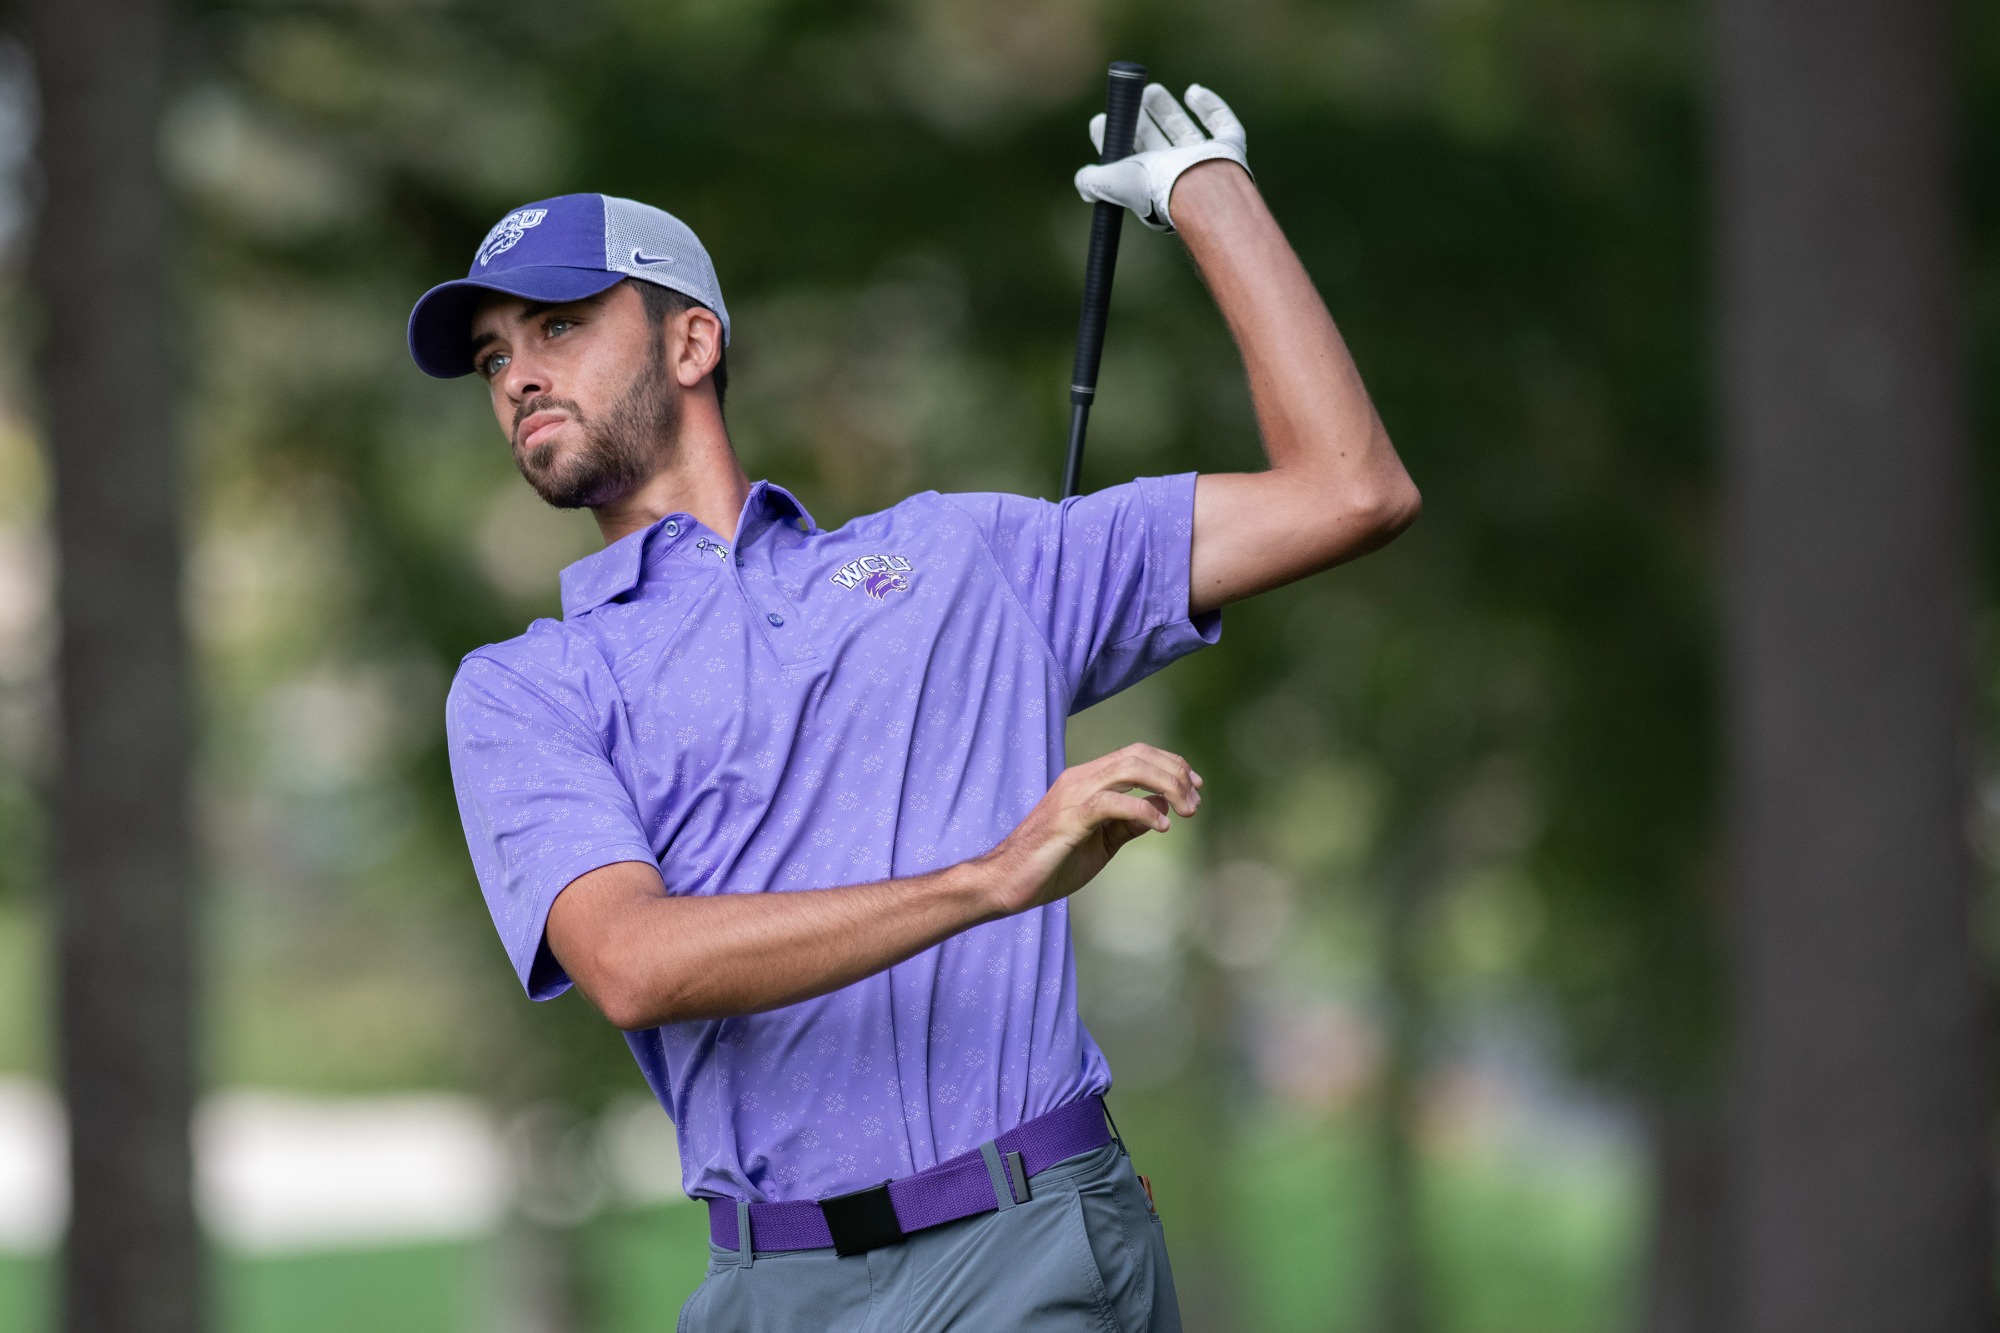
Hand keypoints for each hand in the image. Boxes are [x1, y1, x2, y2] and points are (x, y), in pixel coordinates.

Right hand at [979, 744, 1202, 915]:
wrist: (1006, 883)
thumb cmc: (1051, 864)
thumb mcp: (1102, 843)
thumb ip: (1130, 823)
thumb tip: (1164, 807)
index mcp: (1087, 780)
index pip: (1136, 754)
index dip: (1171, 764)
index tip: (1196, 787)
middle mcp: (1080, 779)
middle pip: (1138, 755)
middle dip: (1176, 773)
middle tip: (1195, 803)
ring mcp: (1073, 795)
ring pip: (1130, 769)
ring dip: (1167, 785)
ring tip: (1187, 811)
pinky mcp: (1069, 818)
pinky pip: (1113, 802)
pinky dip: (1143, 810)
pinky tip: (1161, 827)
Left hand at [1073, 83, 1250, 232]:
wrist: (1199, 190)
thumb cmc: (1155, 187)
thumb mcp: (1113, 183)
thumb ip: (1093, 181)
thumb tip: (1082, 181)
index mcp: (1151, 184)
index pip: (1129, 158)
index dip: (1117, 137)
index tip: (1104, 118)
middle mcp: (1177, 174)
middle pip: (1158, 142)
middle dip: (1143, 119)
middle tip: (1134, 97)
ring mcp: (1204, 161)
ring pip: (1185, 131)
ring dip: (1169, 110)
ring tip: (1153, 90)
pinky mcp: (1230, 149)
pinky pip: (1223, 125)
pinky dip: (1211, 106)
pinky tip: (1194, 91)